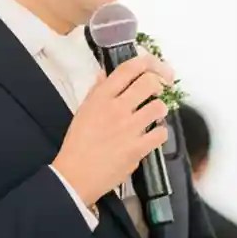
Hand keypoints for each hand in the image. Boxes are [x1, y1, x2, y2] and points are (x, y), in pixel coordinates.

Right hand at [52, 53, 172, 205]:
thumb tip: (105, 75)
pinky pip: (161, 133)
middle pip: (149, 83)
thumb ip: (97, 91)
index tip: (154, 65)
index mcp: (101, 98)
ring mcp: (129, 128)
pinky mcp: (138, 148)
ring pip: (159, 107)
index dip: (146, 62)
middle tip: (158, 90)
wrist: (75, 175)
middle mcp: (116, 109)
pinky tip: (153, 135)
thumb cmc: (77, 144)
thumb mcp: (83, 111)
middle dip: (158, 84)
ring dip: (160, 109)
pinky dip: (160, 133)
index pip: (128, 69)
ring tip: (154, 115)